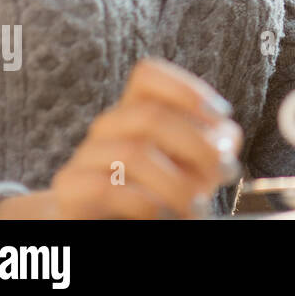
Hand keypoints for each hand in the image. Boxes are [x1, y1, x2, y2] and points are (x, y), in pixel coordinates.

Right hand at [0, 56, 242, 218]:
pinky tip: (161, 215)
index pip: (148, 74)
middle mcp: (109, 126)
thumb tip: (224, 143)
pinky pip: (104, 187)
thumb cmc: (161, 189)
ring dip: (176, 183)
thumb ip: (215, 143)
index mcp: (137, 108)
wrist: (109, 220)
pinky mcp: (70, 189)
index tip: (221, 115)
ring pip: (132, 153)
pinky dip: (143, 203)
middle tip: (223, 173)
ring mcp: (86, 155)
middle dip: (197, 145)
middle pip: (150, 116)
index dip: (186, 89)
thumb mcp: (196, 162)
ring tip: (197, 206)